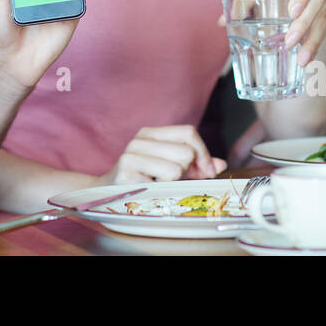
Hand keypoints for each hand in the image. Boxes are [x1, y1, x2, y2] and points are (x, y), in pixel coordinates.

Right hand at [100, 126, 226, 183]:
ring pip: (176, 169)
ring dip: (173, 183)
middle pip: (186, 151)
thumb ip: (194, 165)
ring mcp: (131, 156)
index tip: (207, 171)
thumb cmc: (141, 179)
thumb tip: (220, 165)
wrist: (104, 193)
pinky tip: (149, 190)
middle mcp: (140, 140)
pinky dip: (161, 191)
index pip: (189, 132)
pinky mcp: (126, 173)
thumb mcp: (167, 166)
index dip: (203, 153)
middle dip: (188, 171)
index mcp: (151, 133)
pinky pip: (162, 183)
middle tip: (175, 180)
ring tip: (158, 185)